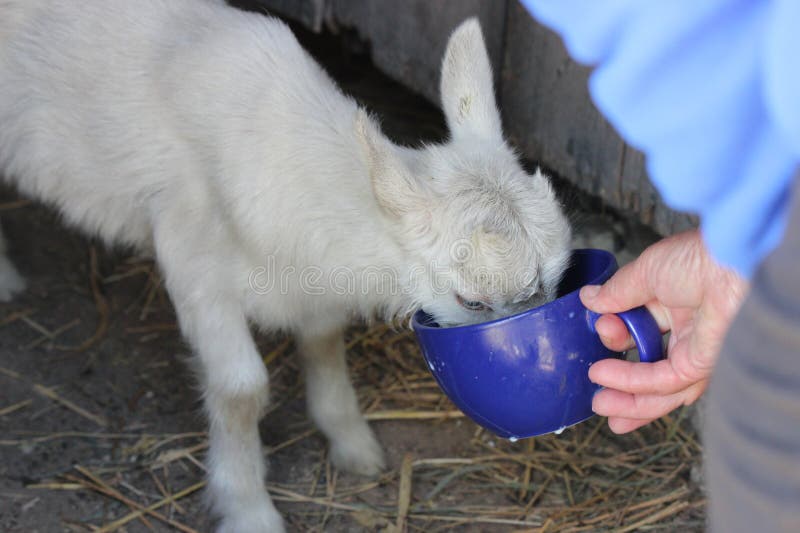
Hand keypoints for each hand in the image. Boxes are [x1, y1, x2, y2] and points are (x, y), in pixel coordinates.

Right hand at [579, 230, 747, 432]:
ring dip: (628, 399)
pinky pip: (663, 381)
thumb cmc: (698, 257)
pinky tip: (607, 377)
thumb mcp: (644, 272)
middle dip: (624, 386)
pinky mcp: (702, 365)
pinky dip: (633, 383)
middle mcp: (688, 332)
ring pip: (660, 387)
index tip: (599, 326)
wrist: (729, 262)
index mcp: (677, 305)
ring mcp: (696, 351)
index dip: (617, 335)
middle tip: (598, 391)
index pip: (641, 332)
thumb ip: (616, 292)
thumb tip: (590, 299)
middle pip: (653, 368)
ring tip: (601, 404)